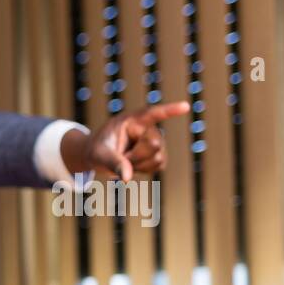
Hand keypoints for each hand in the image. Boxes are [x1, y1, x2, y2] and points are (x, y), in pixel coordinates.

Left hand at [62, 100, 190, 181]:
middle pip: (154, 145)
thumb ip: (113, 163)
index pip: (153, 113)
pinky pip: (159, 166)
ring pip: (158, 158)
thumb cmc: (97, 149)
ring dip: (138, 165)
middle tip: (120, 156)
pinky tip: (134, 165)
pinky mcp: (159, 153)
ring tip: (125, 159)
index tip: (186, 106)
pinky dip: (144, 170)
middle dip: (136, 157)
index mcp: (132, 120)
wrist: (100, 155)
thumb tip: (127, 178)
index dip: (170, 110)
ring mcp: (156, 140)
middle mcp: (148, 128)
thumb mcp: (98, 155)